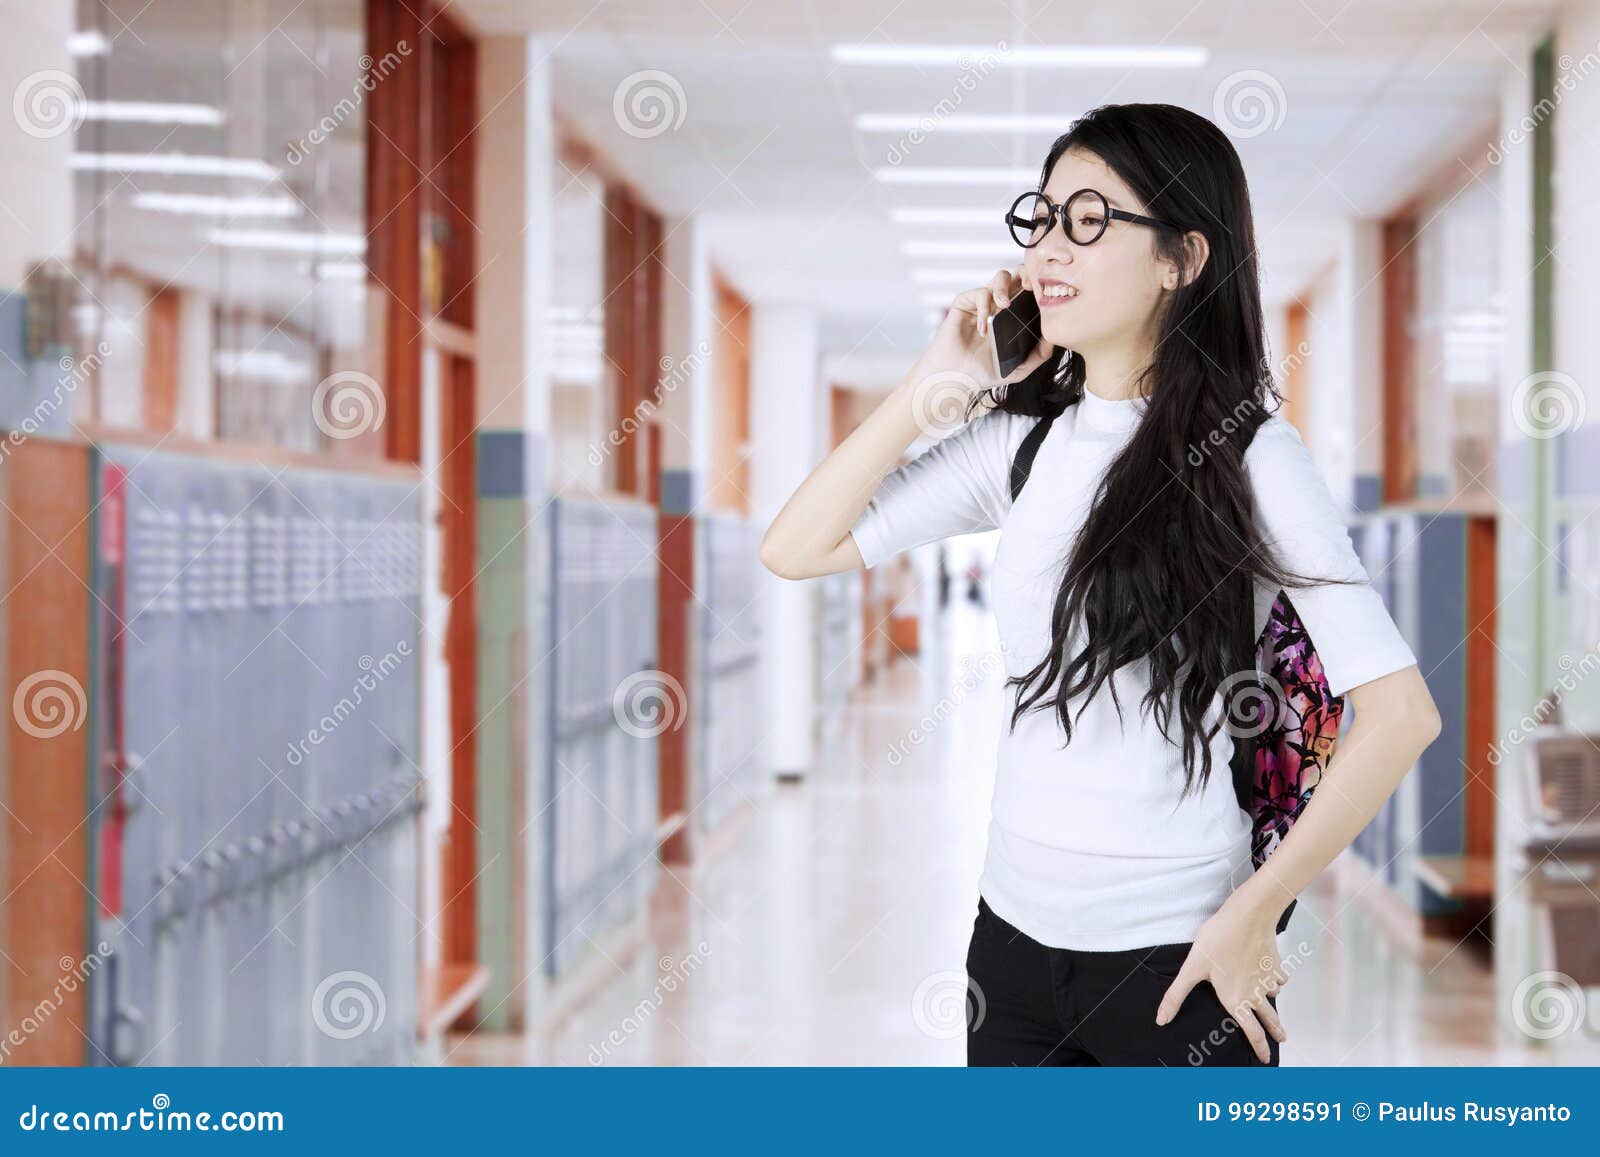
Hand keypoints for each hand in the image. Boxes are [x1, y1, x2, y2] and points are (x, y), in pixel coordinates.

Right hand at [912, 266, 1052, 396]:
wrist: (955, 379)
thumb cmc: (981, 374)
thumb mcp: (1018, 369)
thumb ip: (1038, 356)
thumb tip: (1054, 340)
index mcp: (1013, 316)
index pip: (1029, 291)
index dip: (1038, 286)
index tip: (1044, 294)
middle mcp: (999, 305)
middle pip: (1018, 276)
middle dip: (1025, 275)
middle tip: (1030, 287)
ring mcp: (982, 303)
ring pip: (999, 277)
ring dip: (1004, 288)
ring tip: (1004, 307)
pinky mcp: (964, 304)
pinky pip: (979, 294)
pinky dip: (984, 308)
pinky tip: (983, 329)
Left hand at [1153, 900, 1289, 1063]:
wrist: (1248, 917)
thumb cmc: (1217, 940)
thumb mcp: (1192, 968)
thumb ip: (1176, 996)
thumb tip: (1162, 1019)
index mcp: (1236, 1000)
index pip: (1252, 1033)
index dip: (1260, 1048)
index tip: (1265, 1060)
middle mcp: (1256, 995)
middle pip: (1271, 1020)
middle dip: (1276, 1031)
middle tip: (1282, 1039)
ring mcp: (1269, 980)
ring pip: (1273, 996)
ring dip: (1272, 1001)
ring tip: (1268, 1001)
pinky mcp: (1277, 965)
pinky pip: (1278, 978)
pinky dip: (1274, 978)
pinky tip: (1266, 971)